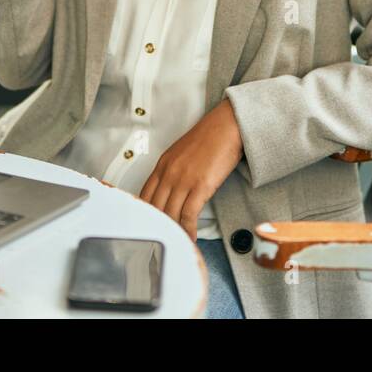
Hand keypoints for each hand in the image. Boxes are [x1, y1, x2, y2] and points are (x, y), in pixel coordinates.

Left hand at [140, 100, 243, 240]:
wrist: (227, 126)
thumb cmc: (209, 138)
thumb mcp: (181, 153)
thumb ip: (172, 172)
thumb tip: (170, 192)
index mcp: (162, 165)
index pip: (144, 195)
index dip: (144, 215)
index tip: (147, 227)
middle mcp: (168, 173)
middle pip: (155, 208)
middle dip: (156, 228)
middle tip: (159, 243)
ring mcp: (183, 180)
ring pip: (170, 214)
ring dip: (173, 232)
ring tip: (176, 245)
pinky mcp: (200, 186)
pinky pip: (188, 215)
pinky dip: (188, 230)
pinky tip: (190, 238)